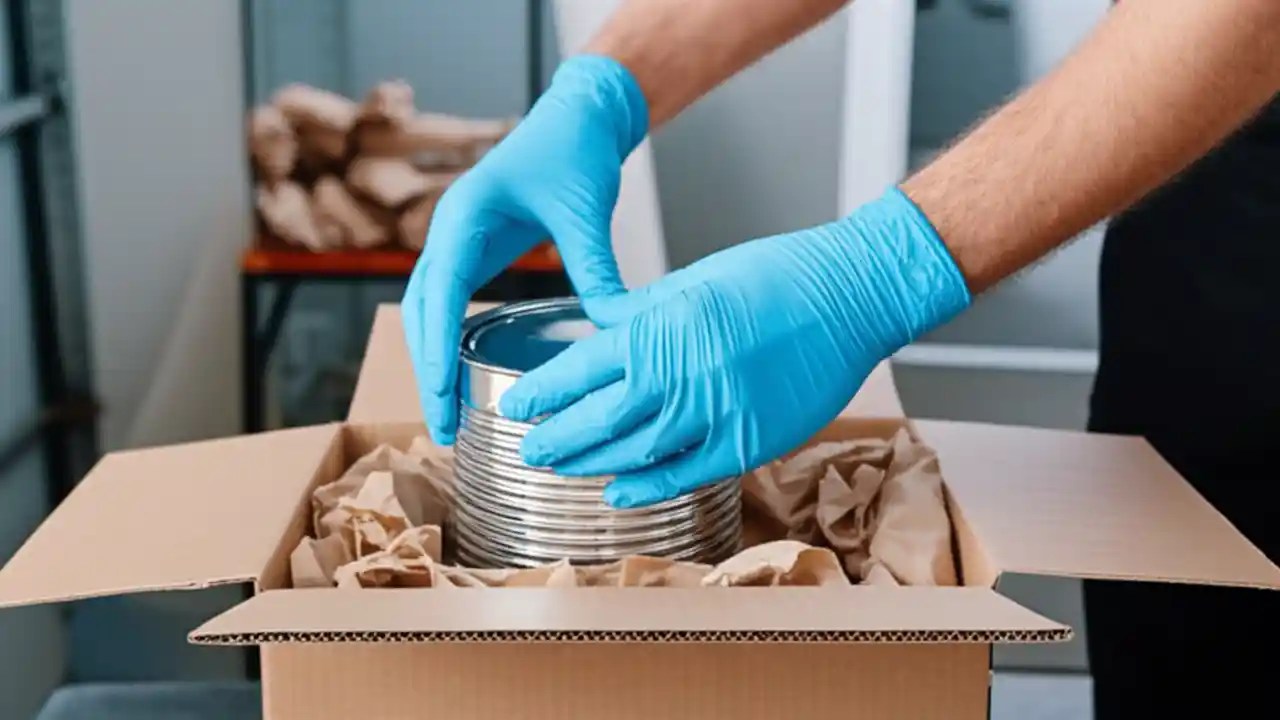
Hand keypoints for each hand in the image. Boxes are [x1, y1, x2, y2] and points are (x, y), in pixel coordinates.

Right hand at [402, 55, 648, 444]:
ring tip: (448, 418)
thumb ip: (596, 268)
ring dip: (431, 362)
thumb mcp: (586, 211)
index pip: (439, 294)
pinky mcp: (473, 251)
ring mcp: (455, 241)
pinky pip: (448, 304)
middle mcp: (448, 231)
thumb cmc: (575, 150)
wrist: (576, 116)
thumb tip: (618, 328)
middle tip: (443, 430)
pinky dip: (447, 343)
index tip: (440, 396)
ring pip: (427, 312)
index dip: (436, 349)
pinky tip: (461, 380)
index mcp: (464, 217)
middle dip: (427, 372)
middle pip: (420, 312)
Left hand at [499, 188, 970, 507]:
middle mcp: (678, 376)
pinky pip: (685, 475)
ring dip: (590, 464)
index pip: (578, 370)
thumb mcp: (694, 280)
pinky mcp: (749, 442)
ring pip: (633, 453)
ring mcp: (713, 413)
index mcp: (658, 329)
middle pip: (595, 421)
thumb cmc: (774, 276)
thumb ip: (643, 312)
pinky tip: (618, 493)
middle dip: (555, 438)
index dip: (542, 394)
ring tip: (560, 468)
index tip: (516, 406)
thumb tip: (603, 325)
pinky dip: (646, 488)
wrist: (849, 294)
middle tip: (528, 449)